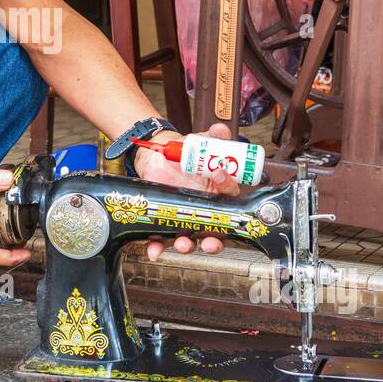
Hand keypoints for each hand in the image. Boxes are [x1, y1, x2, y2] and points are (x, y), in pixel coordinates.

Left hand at [133, 122, 241, 261]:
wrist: (157, 154)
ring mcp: (185, 217)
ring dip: (187, 245)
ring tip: (182, 244)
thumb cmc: (184, 152)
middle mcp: (204, 209)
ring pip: (191, 238)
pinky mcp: (166, 220)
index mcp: (217, 191)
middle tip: (209, 241)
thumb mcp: (200, 141)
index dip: (226, 186)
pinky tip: (153, 251)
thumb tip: (221, 130)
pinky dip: (158, 247)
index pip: (229, 196)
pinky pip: (163, 238)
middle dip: (214, 241)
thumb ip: (214, 136)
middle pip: (215, 231)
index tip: (219, 173)